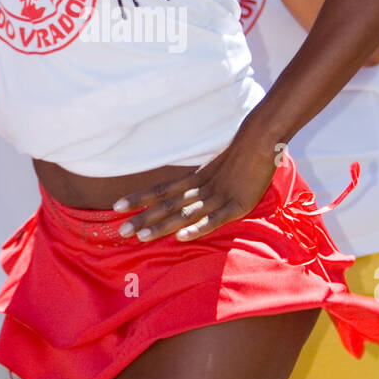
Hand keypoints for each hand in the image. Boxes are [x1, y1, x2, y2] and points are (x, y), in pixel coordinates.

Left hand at [112, 123, 277, 243]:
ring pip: (184, 213)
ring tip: (142, 238)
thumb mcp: (214, 168)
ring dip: (162, 226)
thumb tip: (185, 191)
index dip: (139, 199)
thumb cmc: (241, 153)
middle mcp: (200, 188)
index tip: (116, 208)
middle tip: (121, 232)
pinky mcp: (236, 206)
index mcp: (194, 179)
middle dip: (143, 219)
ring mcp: (217, 197)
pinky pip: (213, 219)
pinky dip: (197, 228)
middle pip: (166, 204)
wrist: (261, 140)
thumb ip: (200, 181)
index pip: (160, 190)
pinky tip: (182, 237)